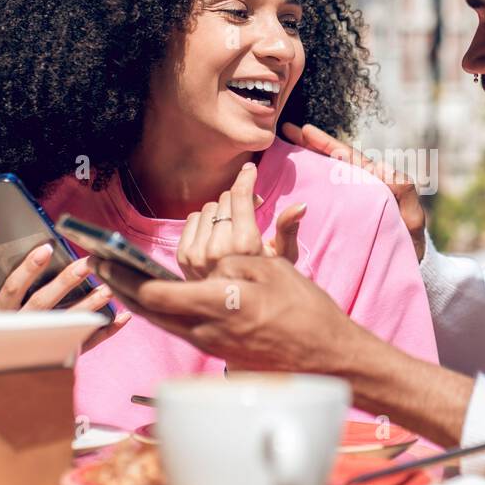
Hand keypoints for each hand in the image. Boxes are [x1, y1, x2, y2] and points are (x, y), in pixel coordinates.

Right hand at [0, 243, 130, 350]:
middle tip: (88, 264)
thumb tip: (48, 253)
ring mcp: (41, 344)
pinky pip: (86, 342)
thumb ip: (23, 288)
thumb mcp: (7, 309)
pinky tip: (122, 316)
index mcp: (4, 313)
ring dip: (91, 303)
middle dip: (67, 281)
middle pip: (43, 301)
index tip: (47, 248)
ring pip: (67, 322)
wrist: (10, 368)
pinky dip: (106, 330)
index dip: (28, 268)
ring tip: (109, 288)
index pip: (13, 287)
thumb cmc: (11, 327)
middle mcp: (21, 328)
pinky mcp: (61, 356)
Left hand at [92, 253, 368, 373]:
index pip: (156, 295)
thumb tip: (207, 266)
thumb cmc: (305, 309)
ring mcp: (211, 345)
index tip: (106, 257)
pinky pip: (179, 330)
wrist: (326, 355)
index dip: (125, 276)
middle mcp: (206, 331)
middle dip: (117, 287)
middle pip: (147, 311)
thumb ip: (232, 264)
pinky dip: (160, 312)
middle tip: (97, 265)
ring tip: (115, 279)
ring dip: (135, 300)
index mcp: (218, 305)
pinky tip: (155, 299)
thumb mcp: (272, 268)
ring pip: (160, 322)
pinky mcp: (218, 352)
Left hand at [176, 161, 306, 279]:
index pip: (239, 197)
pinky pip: (192, 220)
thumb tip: (300, 205)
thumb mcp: (284, 260)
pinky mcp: (183, 258)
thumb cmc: (267, 286)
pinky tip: (217, 236)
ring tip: (233, 229)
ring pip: (207, 208)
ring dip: (222, 213)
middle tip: (249, 212)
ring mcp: (197, 255)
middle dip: (238, 201)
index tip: (249, 169)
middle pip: (224, 200)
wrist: (237, 315)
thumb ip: (288, 230)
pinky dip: (205, 222)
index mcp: (246, 246)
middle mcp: (218, 250)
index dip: (246, 178)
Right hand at [282, 122, 425, 260]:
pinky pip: (322, 198)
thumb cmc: (411, 243)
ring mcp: (350, 204)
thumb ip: (405, 193)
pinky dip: (307, 187)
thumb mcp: (412, 218)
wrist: (407, 269)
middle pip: (331, 161)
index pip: (347, 158)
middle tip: (287, 130)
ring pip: (324, 176)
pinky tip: (288, 185)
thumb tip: (382, 166)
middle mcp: (359, 189)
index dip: (326, 144)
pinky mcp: (341, 220)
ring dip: (305, 161)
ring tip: (283, 149)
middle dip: (310, 145)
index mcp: (374, 183)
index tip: (305, 131)